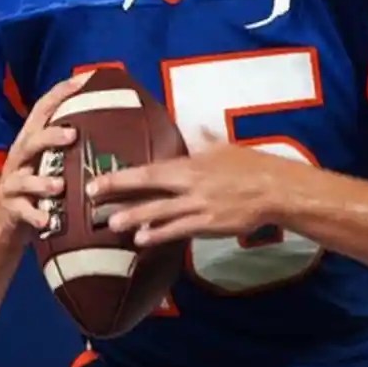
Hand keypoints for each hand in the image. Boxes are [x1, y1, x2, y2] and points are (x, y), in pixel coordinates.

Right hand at [0, 72, 88, 237]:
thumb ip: (71, 146)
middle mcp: (20, 158)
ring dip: (41, 182)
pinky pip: (22, 212)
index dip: (61, 92)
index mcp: (32, 141)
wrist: (5, 223)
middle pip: (31, 141)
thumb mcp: (51, 162)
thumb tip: (117, 127)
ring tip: (60, 186)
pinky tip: (47, 221)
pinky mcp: (11, 209)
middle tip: (73, 135)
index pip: (43, 109)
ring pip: (23, 179)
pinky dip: (34, 216)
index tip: (85, 78)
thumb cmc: (39, 188)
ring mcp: (12, 183)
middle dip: (50, 136)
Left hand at [87, 136, 298, 246]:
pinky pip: (179, 230)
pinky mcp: (209, 224)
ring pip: (160, 213)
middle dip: (118, 196)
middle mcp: (190, 184)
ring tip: (112, 225)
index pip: (148, 170)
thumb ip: (204, 139)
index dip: (120, 177)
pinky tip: (143, 239)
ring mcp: (199, 206)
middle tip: (91, 202)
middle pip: (148, 189)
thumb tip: (197, 127)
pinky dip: (160, 234)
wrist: (275, 189)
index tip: (96, 181)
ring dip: (134, 219)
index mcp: (190, 164)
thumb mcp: (224, 147)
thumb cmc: (250, 165)